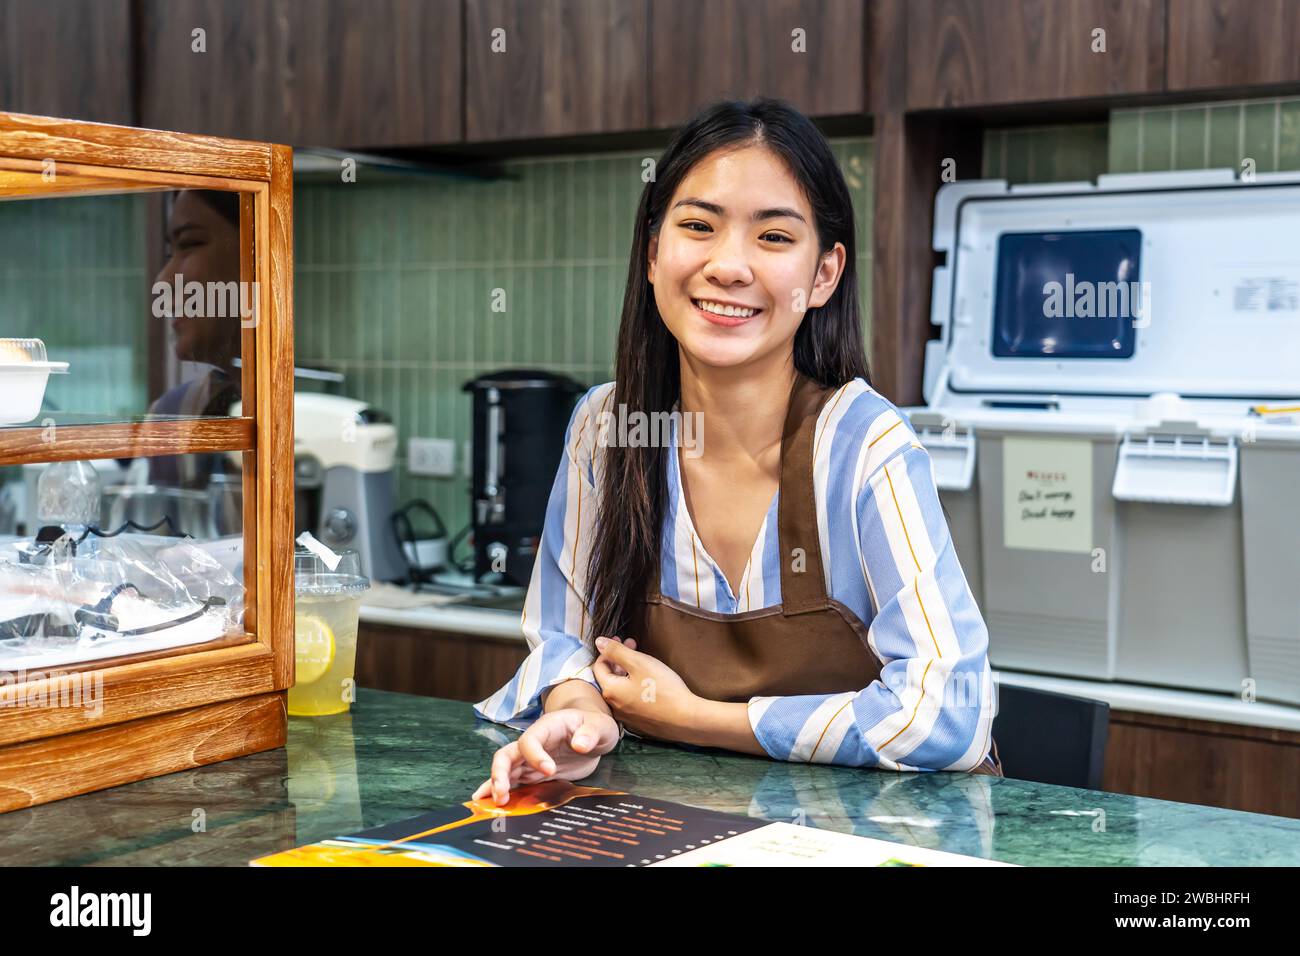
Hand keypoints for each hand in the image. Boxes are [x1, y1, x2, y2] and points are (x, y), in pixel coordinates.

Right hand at [471, 707, 619, 805]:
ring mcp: (530, 759)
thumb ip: (590, 733)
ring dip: (497, 785)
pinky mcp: (533, 774)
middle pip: (507, 755)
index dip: (535, 756)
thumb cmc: (595, 726)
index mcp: (547, 727)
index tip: (549, 771)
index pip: (529, 740)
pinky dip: (502, 791)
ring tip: (491, 803)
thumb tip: (581, 744)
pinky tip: (489, 803)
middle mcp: (533, 743)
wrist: (593, 735)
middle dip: (500, 773)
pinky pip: (514, 782)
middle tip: (502, 793)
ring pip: (506, 770)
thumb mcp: (600, 726)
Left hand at [592, 635, 697, 740]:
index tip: (620, 640)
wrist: (686, 718)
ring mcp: (627, 717)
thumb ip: (616, 651)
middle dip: (619, 659)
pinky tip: (648, 681)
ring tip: (642, 662)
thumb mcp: (639, 662)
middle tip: (632, 646)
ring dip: (627, 672)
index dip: (608, 651)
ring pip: (621, 689)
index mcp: (610, 691)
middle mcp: (614, 707)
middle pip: (609, 678)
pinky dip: (634, 687)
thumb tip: (598, 642)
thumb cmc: (663, 689)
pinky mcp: (639, 722)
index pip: (598, 667)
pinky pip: (631, 701)